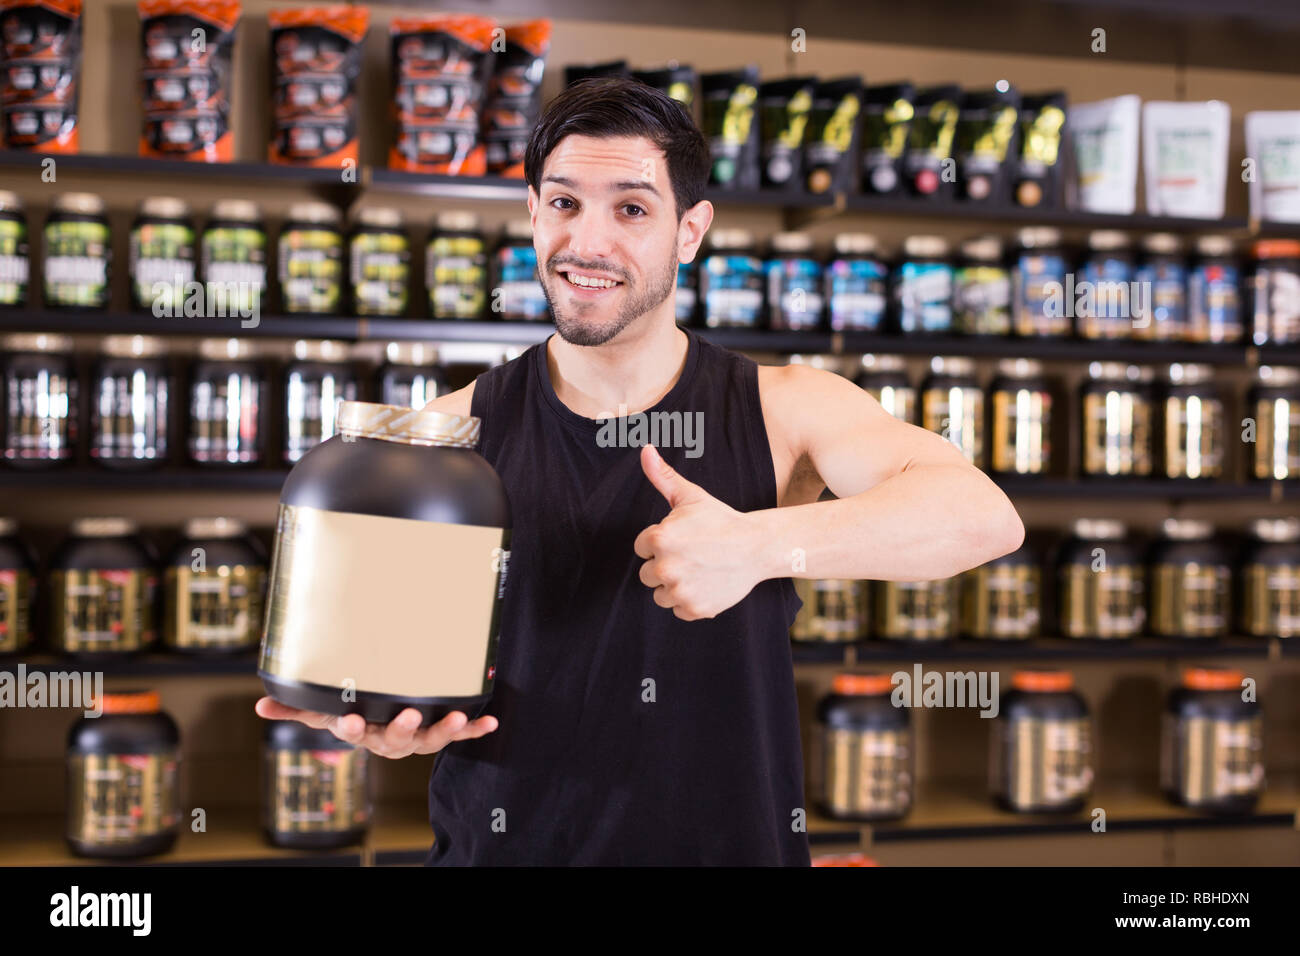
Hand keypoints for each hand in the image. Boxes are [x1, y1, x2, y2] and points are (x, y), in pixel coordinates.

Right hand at [254, 697, 497, 758]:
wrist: (388, 724)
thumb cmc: (355, 713)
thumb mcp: (323, 711)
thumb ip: (295, 707)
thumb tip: (260, 705)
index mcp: (362, 731)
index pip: (353, 732)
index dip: (352, 728)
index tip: (351, 720)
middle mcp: (390, 738)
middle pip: (395, 739)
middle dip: (402, 728)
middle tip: (408, 715)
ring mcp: (417, 736)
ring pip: (429, 738)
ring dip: (444, 729)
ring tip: (456, 718)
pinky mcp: (441, 731)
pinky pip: (460, 734)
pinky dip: (474, 730)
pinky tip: (490, 722)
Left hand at [632, 444, 761, 620]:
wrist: (757, 547)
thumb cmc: (722, 520)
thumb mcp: (691, 496)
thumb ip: (662, 476)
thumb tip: (645, 449)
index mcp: (659, 539)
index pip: (641, 547)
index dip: (660, 542)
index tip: (683, 539)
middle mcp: (665, 567)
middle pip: (646, 574)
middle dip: (664, 564)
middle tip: (692, 554)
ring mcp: (679, 591)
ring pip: (660, 594)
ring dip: (673, 585)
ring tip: (698, 569)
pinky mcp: (694, 609)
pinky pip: (677, 609)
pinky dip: (689, 601)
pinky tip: (706, 583)